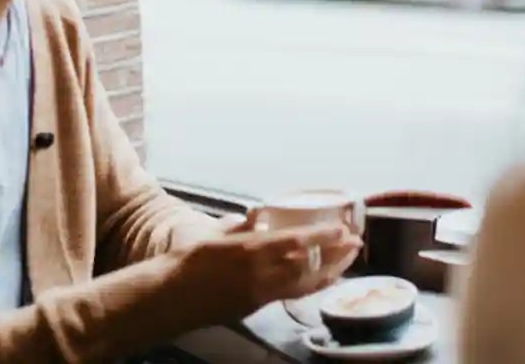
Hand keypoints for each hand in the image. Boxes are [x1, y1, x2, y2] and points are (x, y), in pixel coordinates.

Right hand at [170, 223, 363, 326]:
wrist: (167, 299)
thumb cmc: (185, 263)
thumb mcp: (212, 235)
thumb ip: (238, 226)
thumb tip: (254, 216)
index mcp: (249, 252)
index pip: (295, 242)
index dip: (322, 237)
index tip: (343, 230)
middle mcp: (259, 275)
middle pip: (307, 266)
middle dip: (335, 255)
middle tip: (357, 244)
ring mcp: (258, 295)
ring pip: (303, 284)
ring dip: (328, 271)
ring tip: (346, 261)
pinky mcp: (254, 308)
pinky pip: (290, 295)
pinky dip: (309, 285)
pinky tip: (319, 279)